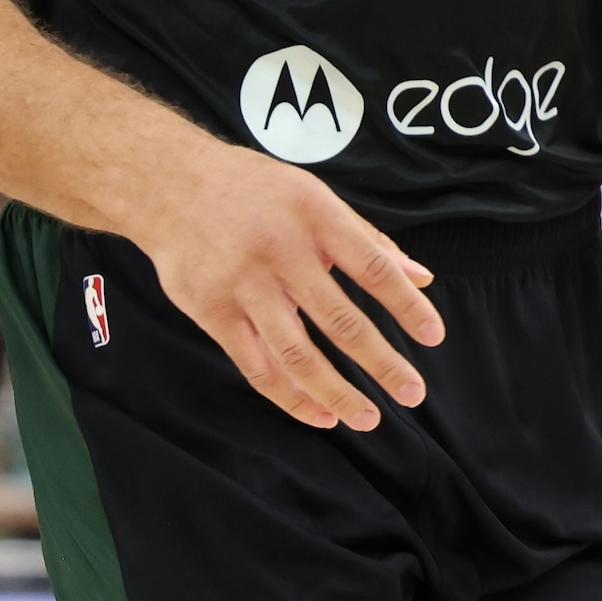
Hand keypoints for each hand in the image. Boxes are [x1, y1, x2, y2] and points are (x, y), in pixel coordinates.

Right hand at [137, 147, 443, 433]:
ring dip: (337, 392)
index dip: (405, 304)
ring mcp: (243, 285)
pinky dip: (290, 398)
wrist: (168, 183)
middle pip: (339, 319)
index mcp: (313, 214)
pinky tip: (319, 414)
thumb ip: (366, 239)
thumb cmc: (252, 189)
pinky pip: (256, 367)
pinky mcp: (212, 312)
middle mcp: (279, 250)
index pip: (371, 265)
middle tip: (413, 393)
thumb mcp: (313, 196)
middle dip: (381, 362)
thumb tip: (421, 277)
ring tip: (367, 417)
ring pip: (296, 355)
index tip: (433, 336)